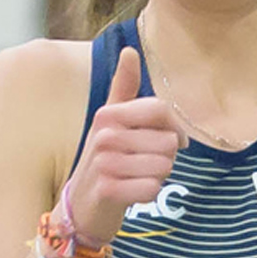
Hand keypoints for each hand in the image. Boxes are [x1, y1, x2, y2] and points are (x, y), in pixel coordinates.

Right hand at [64, 46, 182, 241]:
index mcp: (108, 115)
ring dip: (157, 177)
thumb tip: (129, 50)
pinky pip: (152, 189)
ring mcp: (104, 163)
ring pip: (164, 167)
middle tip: (143, 165)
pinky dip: (148, 195)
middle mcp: (103, 135)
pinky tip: (131, 194)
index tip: (172, 140)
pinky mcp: (107, 191)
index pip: (161, 110)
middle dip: (164, 158)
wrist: (81, 207)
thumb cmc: (104, 161)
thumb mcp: (110, 122)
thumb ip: (124, 88)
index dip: (175, 129)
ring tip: (136, 178)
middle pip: (168, 142)